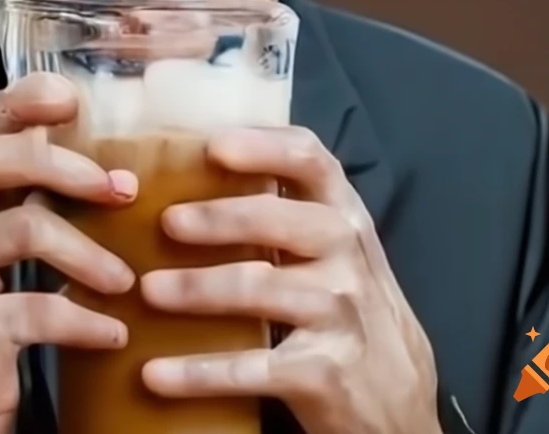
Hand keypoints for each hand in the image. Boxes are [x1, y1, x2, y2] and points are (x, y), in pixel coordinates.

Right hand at [0, 74, 137, 433]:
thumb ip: (15, 205)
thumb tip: (95, 160)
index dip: (23, 104)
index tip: (74, 98)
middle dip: (67, 166)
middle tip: (122, 188)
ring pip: (20, 227)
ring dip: (87, 250)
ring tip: (126, 279)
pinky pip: (38, 309)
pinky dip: (85, 321)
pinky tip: (112, 335)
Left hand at [138, 126, 441, 433]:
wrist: (401, 402)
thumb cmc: (347, 305)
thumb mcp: (335, 248)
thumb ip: (288, 210)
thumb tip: (195, 169)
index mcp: (342, 213)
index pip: (310, 160)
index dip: (262, 146)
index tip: (213, 145)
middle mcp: (345, 254)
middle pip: (274, 220)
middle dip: (215, 218)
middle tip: (165, 222)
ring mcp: (337, 313)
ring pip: (256, 288)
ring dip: (194, 289)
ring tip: (147, 290)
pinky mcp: (323, 373)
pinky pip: (251, 367)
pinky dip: (198, 371)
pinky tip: (154, 373)